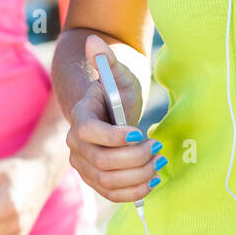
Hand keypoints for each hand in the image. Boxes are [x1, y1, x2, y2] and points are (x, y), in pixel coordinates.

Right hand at [65, 35, 161, 203]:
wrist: (109, 114)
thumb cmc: (116, 92)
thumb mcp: (118, 74)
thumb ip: (107, 61)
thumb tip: (93, 39)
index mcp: (80, 117)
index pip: (88, 132)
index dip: (114, 137)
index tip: (142, 132)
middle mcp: (76, 146)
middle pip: (103, 162)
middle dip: (136, 157)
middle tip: (157, 146)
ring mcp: (84, 166)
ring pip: (109, 182)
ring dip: (139, 175)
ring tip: (159, 161)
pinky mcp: (96, 180)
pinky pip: (112, 195)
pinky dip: (135, 192)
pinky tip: (153, 177)